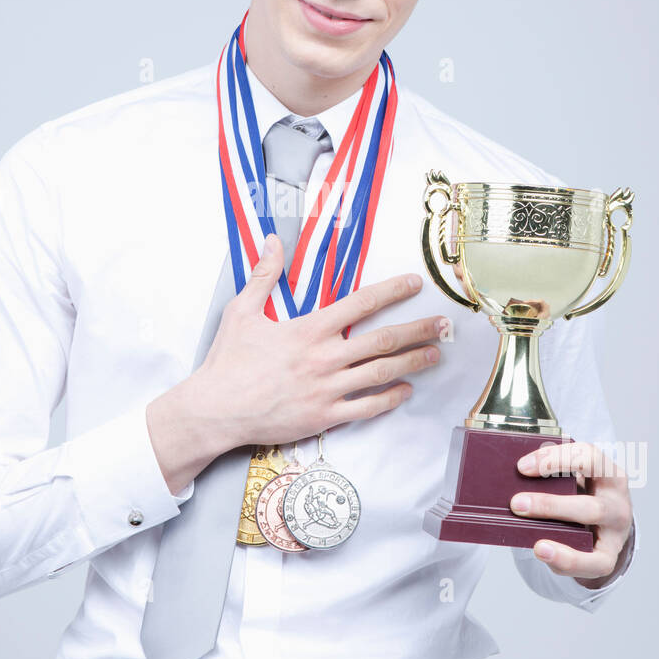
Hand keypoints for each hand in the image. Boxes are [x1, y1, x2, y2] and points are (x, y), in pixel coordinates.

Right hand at [190, 233, 450, 451]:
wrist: (216, 409)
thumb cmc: (227, 361)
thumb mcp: (242, 311)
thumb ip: (264, 275)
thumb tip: (274, 241)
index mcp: (308, 329)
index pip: (360, 304)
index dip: (391, 291)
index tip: (414, 283)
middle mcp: (324, 358)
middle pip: (382, 340)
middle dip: (417, 329)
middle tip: (443, 323)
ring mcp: (327, 389)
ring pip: (381, 373)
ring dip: (412, 362)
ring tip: (435, 354)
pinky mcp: (324, 417)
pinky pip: (366, 408)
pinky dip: (390, 398)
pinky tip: (406, 390)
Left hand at [510, 441, 633, 587]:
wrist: (606, 526)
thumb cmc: (582, 496)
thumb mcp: (574, 481)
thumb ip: (550, 477)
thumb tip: (511, 478)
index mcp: (608, 474)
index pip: (588, 456)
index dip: (555, 459)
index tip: (522, 467)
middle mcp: (617, 501)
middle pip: (589, 502)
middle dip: (550, 504)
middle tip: (516, 503)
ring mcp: (617, 531)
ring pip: (591, 530)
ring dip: (559, 533)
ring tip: (536, 543)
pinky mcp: (610, 556)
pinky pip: (593, 563)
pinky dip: (568, 560)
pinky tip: (543, 552)